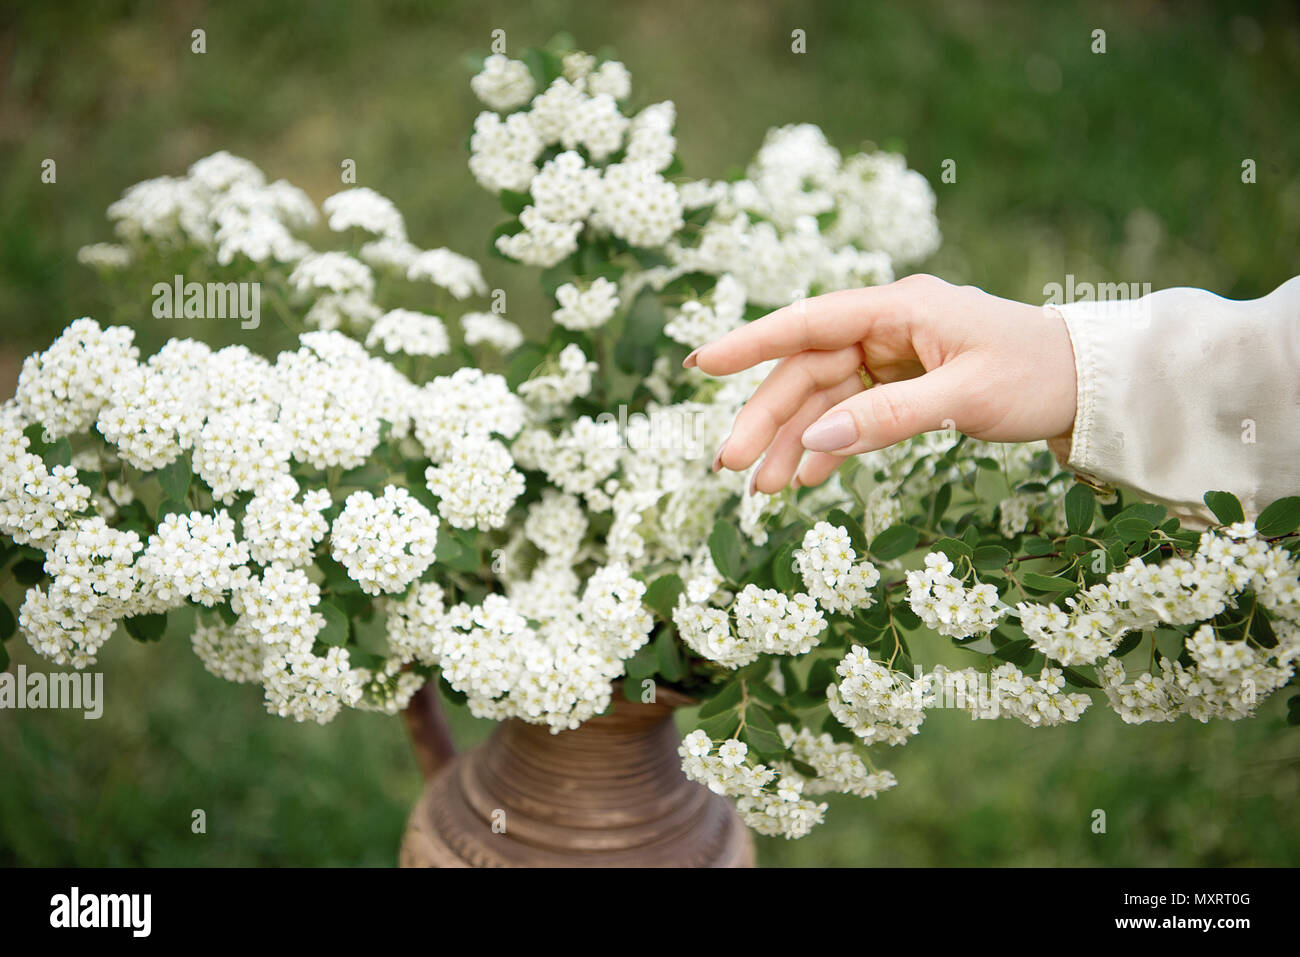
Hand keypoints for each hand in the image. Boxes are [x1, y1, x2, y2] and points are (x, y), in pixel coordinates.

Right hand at [684, 274, 1077, 493]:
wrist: (1088, 386)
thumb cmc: (1036, 376)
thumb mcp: (965, 397)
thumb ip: (888, 416)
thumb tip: (817, 441)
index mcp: (898, 308)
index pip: (808, 322)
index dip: (750, 342)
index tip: (700, 362)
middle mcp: (887, 328)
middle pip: (808, 371)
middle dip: (767, 419)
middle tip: (729, 467)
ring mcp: (894, 357)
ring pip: (825, 400)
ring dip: (793, 443)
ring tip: (762, 489)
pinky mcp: (904, 385)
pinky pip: (852, 416)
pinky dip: (830, 448)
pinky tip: (807, 481)